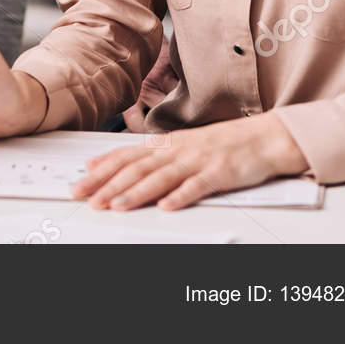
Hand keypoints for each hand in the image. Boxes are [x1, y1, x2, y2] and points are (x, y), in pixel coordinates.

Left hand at [73, 112, 309, 210]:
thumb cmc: (221, 145)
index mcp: (166, 145)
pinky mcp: (219, 172)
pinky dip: (181, 195)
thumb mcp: (182, 147)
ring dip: (137, 192)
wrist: (262, 138)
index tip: (81, 182)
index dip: (102, 169)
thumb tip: (117, 165)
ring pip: (162, 177)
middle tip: (87, 197)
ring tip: (117, 205)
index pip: (127, 156)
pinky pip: (198, 185)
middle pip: (138, 168)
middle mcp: (177, 150)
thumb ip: (151, 157)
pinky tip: (167, 205)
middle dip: (109, 184)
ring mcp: (198, 160)